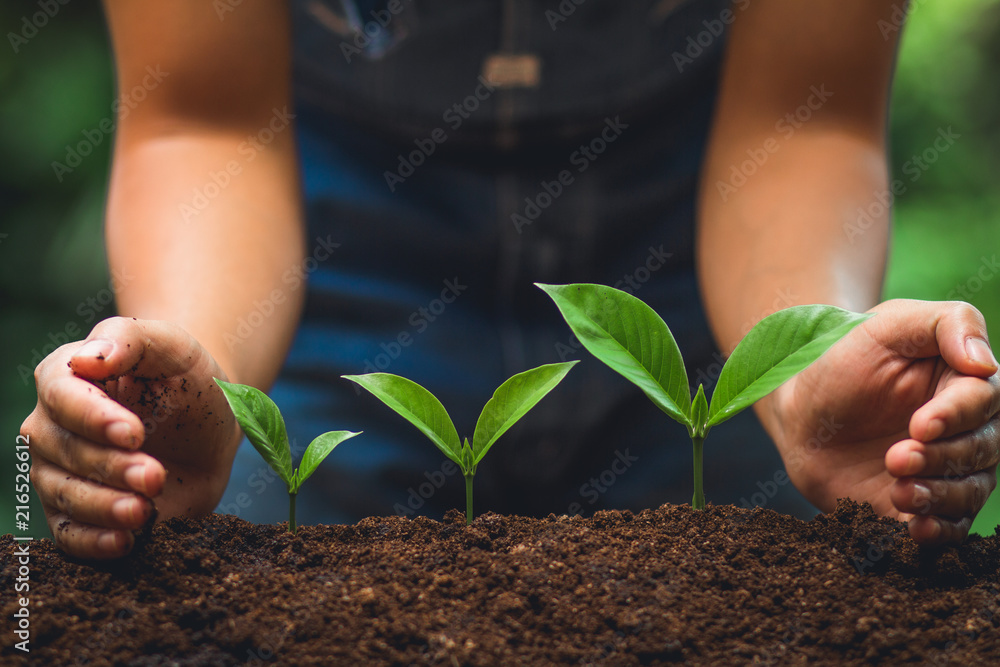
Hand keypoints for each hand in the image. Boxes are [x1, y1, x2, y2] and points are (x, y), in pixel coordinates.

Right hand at [21, 317, 241, 558]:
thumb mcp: (172, 345)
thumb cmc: (185, 376)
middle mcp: (52, 427)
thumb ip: (131, 339)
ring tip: (144, 510)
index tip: (134, 432)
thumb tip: (88, 358)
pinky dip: (92, 543)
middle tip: (155, 475)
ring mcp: (60, 472)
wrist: (209, 423)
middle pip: (63, 451)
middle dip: (110, 467)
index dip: (93, 417)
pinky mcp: (80, 512)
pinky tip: (124, 542)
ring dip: (102, 506)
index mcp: (66, 377)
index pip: (61, 396)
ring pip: (63, 495)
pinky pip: (69, 535)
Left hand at [760, 299, 999, 545]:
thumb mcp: (890, 323)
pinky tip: (917, 530)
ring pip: (967, 492)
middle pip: (980, 450)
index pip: (981, 402)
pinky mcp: (921, 505)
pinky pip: (946, 527)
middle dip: (941, 458)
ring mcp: (946, 471)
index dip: (955, 416)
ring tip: (899, 491)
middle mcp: (967, 431)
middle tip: (898, 457)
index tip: (920, 425)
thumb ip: (946, 323)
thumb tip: (985, 361)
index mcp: (967, 384)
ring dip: (939, 496)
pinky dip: (938, 532)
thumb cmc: (848, 356)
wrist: (801, 404)